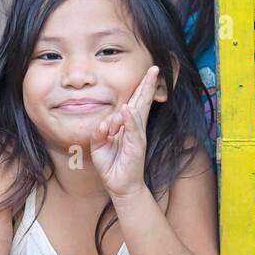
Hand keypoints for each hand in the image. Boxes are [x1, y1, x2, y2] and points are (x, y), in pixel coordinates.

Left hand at [90, 66, 158, 199]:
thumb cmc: (111, 164)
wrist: (119, 186)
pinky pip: (132, 131)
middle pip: (142, 102)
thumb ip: (100, 132)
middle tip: (155, 68)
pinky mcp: (136, 147)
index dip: (140, 88)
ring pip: (138, 113)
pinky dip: (130, 120)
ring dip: (141, 96)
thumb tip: (103, 123)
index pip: (134, 103)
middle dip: (148, 85)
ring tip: (147, 79)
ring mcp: (137, 137)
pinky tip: (128, 109)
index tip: (147, 72)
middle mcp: (135, 129)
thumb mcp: (99, 146)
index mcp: (127, 126)